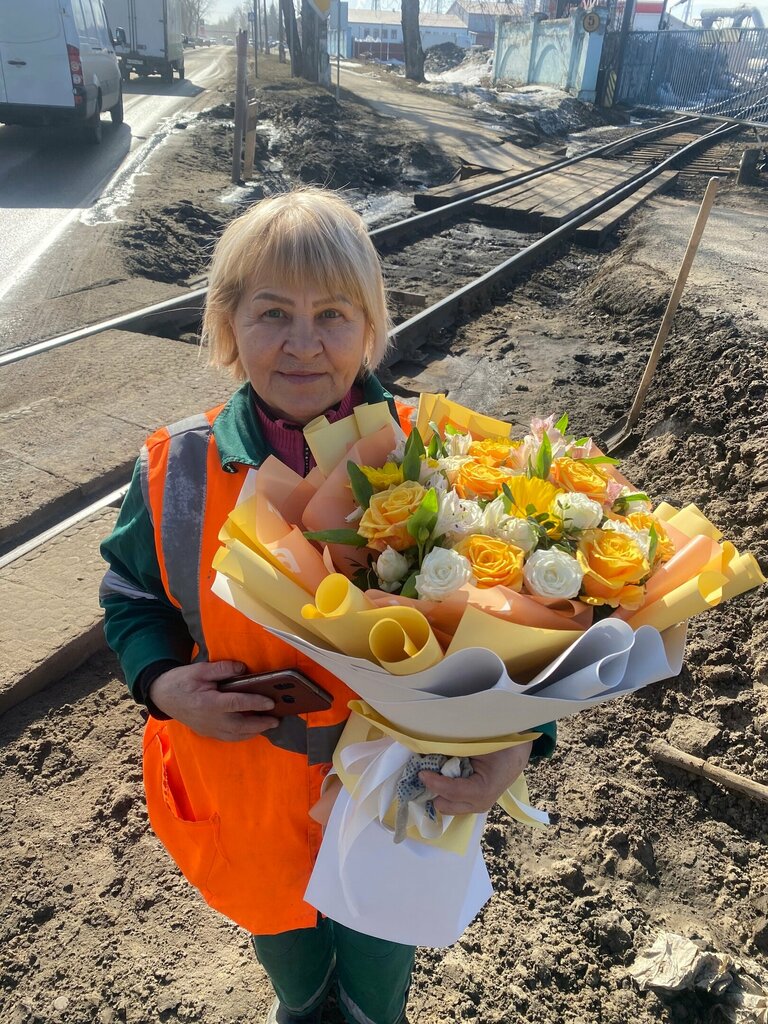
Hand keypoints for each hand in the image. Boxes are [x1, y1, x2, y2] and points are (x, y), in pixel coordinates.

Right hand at [148, 661, 279, 741]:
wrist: (162, 696)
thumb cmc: (182, 680)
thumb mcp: (200, 669)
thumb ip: (223, 669)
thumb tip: (243, 669)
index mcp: (208, 702)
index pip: (237, 704)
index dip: (255, 702)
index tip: (271, 701)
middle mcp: (210, 720)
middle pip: (240, 726)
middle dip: (260, 724)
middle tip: (277, 719)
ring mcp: (208, 729)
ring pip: (236, 735)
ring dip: (254, 732)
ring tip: (270, 725)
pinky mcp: (207, 732)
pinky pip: (229, 738)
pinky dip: (243, 735)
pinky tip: (253, 730)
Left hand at [418, 742, 532, 815]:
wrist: (517, 752)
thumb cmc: (500, 747)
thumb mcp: (476, 746)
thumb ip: (453, 751)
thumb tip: (426, 752)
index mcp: (483, 790)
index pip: (451, 792)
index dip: (433, 782)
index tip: (421, 772)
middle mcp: (479, 804)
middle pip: (444, 806)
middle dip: (433, 790)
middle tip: (427, 771)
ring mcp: (477, 806)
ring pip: (447, 806)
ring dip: (438, 791)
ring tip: (436, 772)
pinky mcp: (474, 803)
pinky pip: (453, 801)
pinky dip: (445, 789)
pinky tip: (445, 775)